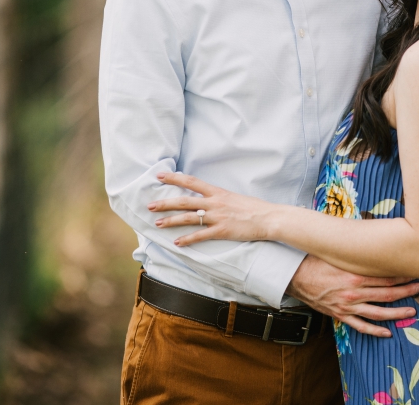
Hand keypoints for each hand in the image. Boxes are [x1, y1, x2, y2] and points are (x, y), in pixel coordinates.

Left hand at [148, 171, 275, 245]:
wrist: (268, 218)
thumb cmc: (253, 208)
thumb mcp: (233, 197)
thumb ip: (218, 198)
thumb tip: (205, 199)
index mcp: (217, 192)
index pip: (191, 182)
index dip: (174, 178)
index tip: (160, 176)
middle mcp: (214, 202)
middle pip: (184, 201)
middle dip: (165, 203)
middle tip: (150, 205)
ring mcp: (217, 217)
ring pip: (189, 218)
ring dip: (171, 221)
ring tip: (157, 224)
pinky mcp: (222, 231)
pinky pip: (201, 235)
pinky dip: (188, 239)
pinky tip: (177, 242)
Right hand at [287, 256, 418, 338]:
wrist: (294, 276)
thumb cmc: (315, 261)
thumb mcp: (338, 254)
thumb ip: (357, 254)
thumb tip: (374, 244)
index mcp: (354, 275)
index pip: (386, 276)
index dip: (403, 276)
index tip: (415, 273)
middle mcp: (354, 292)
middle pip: (387, 294)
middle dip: (406, 292)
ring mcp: (347, 306)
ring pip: (378, 313)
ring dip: (397, 313)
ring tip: (411, 311)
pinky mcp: (340, 315)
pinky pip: (361, 326)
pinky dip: (375, 331)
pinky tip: (387, 333)